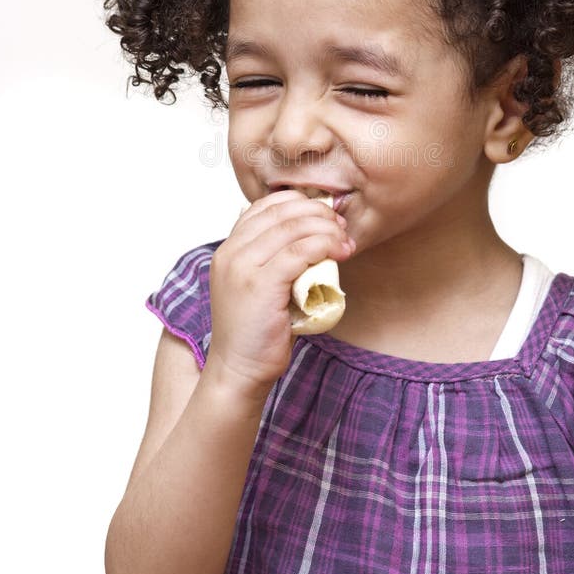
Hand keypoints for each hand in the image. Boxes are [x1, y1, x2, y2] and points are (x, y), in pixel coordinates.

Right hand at [203, 190, 353, 397]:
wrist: (238, 370)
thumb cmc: (256, 332)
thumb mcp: (259, 285)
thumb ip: (272, 258)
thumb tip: (310, 235)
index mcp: (228, 248)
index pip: (264, 206)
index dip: (299, 203)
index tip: (323, 215)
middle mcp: (230, 252)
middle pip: (281, 213)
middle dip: (317, 214)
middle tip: (340, 226)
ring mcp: (242, 267)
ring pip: (293, 229)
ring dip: (326, 229)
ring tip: (345, 241)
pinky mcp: (260, 284)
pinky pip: (300, 252)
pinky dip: (325, 246)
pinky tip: (340, 253)